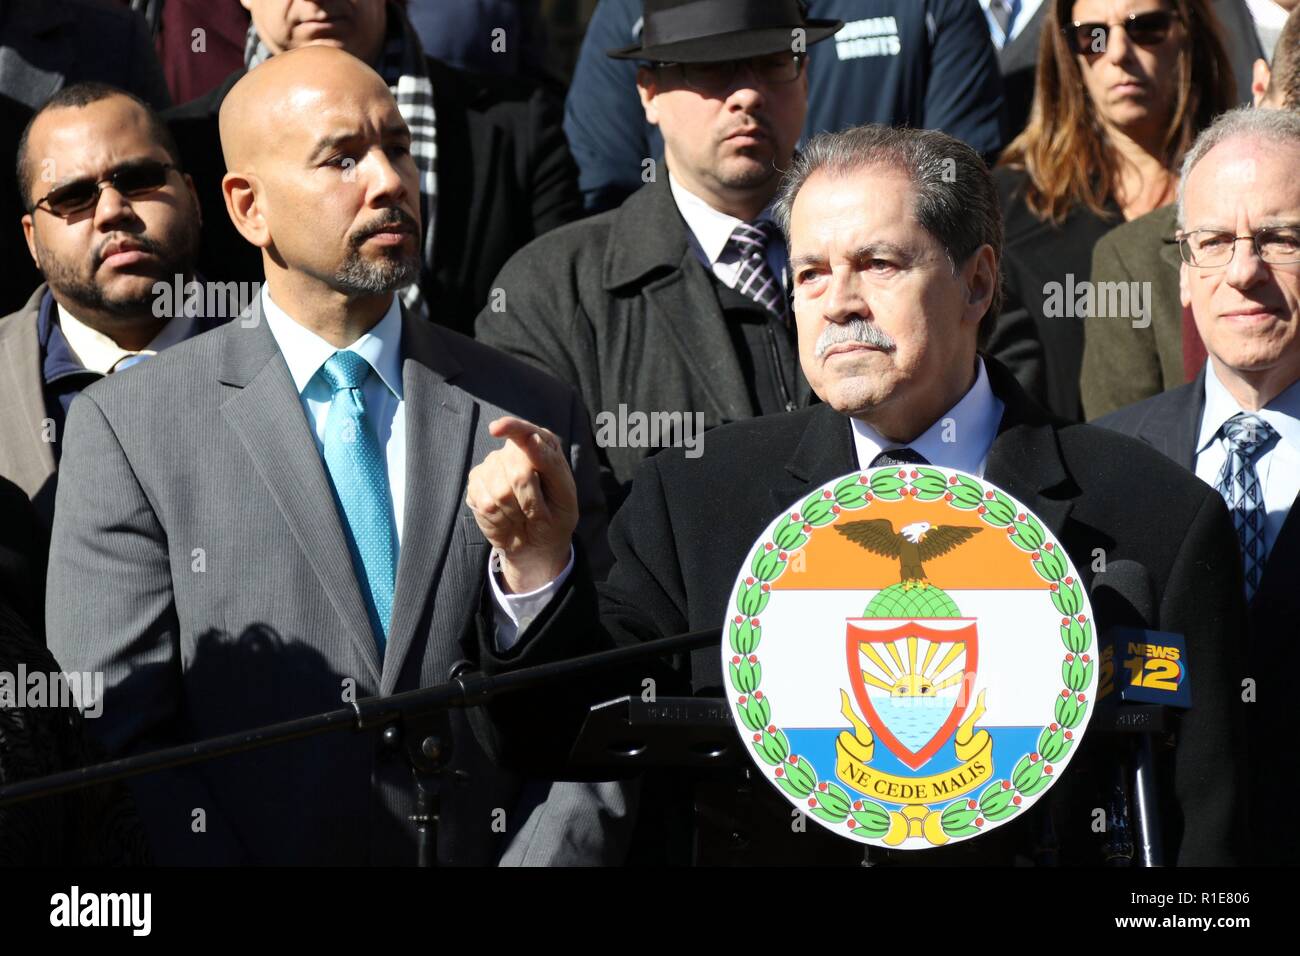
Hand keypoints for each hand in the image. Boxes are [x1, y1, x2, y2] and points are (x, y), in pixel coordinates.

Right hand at [466, 416, 577, 592]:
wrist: (537, 543)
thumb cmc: (555, 515)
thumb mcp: (564, 493)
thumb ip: (550, 463)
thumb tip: (531, 437)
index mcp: (539, 445)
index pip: (523, 431)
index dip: (510, 428)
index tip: (497, 429)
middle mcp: (512, 452)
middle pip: (516, 468)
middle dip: (531, 497)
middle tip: (537, 510)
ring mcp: (490, 467)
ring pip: (500, 490)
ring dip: (517, 511)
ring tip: (522, 514)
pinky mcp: (476, 486)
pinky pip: (485, 503)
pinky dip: (501, 518)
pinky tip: (506, 518)